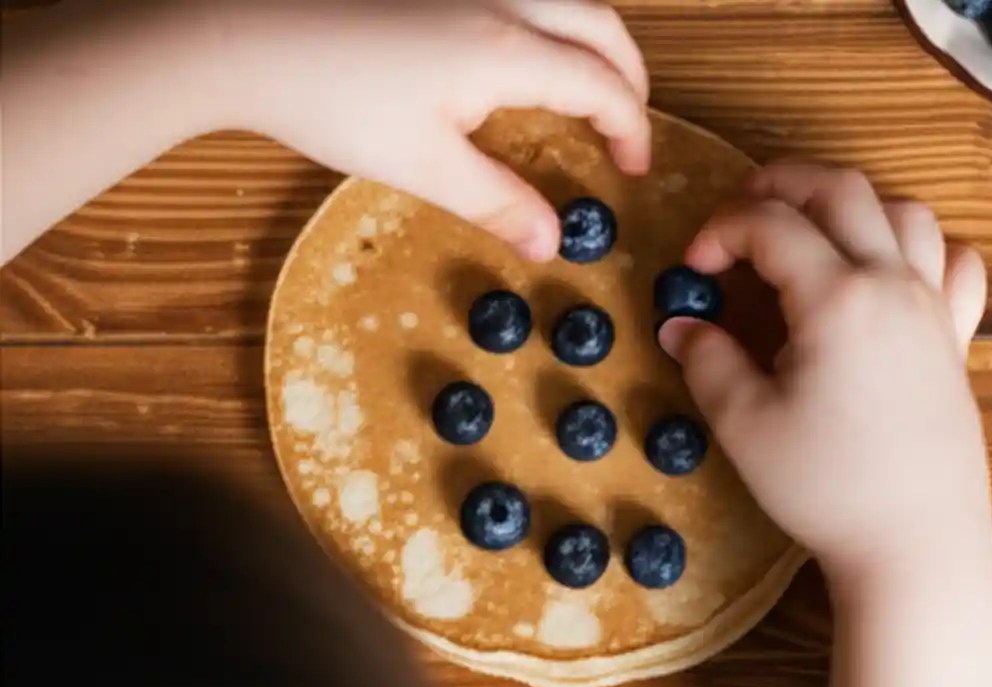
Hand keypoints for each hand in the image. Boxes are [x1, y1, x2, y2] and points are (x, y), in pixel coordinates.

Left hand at [210, 0, 650, 260]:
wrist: (245, 32)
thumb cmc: (330, 99)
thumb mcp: (421, 166)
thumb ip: (497, 202)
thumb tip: (553, 244)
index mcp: (508, 51)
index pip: (601, 85)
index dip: (631, 127)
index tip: (634, 168)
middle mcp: (503, 1)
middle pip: (600, 25)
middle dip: (628, 74)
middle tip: (627, 122)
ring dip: (593, 38)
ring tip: (590, 81)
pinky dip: (550, 19)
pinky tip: (527, 45)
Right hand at [659, 163, 991, 576]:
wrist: (915, 544)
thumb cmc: (826, 487)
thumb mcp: (745, 425)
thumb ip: (707, 361)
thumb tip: (680, 326)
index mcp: (838, 296)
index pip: (771, 224)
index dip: (720, 230)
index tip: (693, 268)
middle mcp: (894, 283)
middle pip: (842, 189)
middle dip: (782, 185)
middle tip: (740, 215)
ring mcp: (934, 308)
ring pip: (905, 212)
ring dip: (852, 207)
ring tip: (812, 236)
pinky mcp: (956, 340)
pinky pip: (956, 264)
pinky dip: (923, 248)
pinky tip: (892, 273)